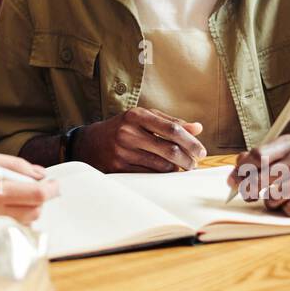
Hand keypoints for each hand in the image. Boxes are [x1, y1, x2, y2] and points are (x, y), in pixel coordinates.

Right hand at [0, 151, 58, 224]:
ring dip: (30, 208)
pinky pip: (15, 228)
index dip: (52, 189)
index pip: (37, 194)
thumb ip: (14, 164)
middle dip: (41, 198)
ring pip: (28, 220)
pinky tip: (7, 208)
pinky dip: (18, 218)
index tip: (54, 184)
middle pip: (37, 209)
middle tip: (35, 188)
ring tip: (16, 196)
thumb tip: (39, 173)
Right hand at [73, 107, 205, 172]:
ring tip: (183, 167)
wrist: (88, 143)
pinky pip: (149, 174)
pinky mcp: (119, 167)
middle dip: (188, 158)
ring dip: (177, 168)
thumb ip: (169, 122)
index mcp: (136, 115)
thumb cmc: (121, 128)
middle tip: (195, 163)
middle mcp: (128, 132)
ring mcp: (123, 151)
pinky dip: (162, 175)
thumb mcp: (142, 118)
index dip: (191, 142)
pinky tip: (167, 172)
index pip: (172, 129)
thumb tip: (197, 128)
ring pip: (161, 165)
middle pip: (169, 149)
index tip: (201, 151)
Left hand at [230, 134, 289, 213]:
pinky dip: (287, 210)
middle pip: (263, 179)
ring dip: (270, 202)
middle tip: (248, 195)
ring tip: (278, 198)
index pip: (258, 157)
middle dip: (250, 191)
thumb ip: (263, 155)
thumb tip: (237, 166)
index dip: (240, 172)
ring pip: (274, 198)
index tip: (232, 182)